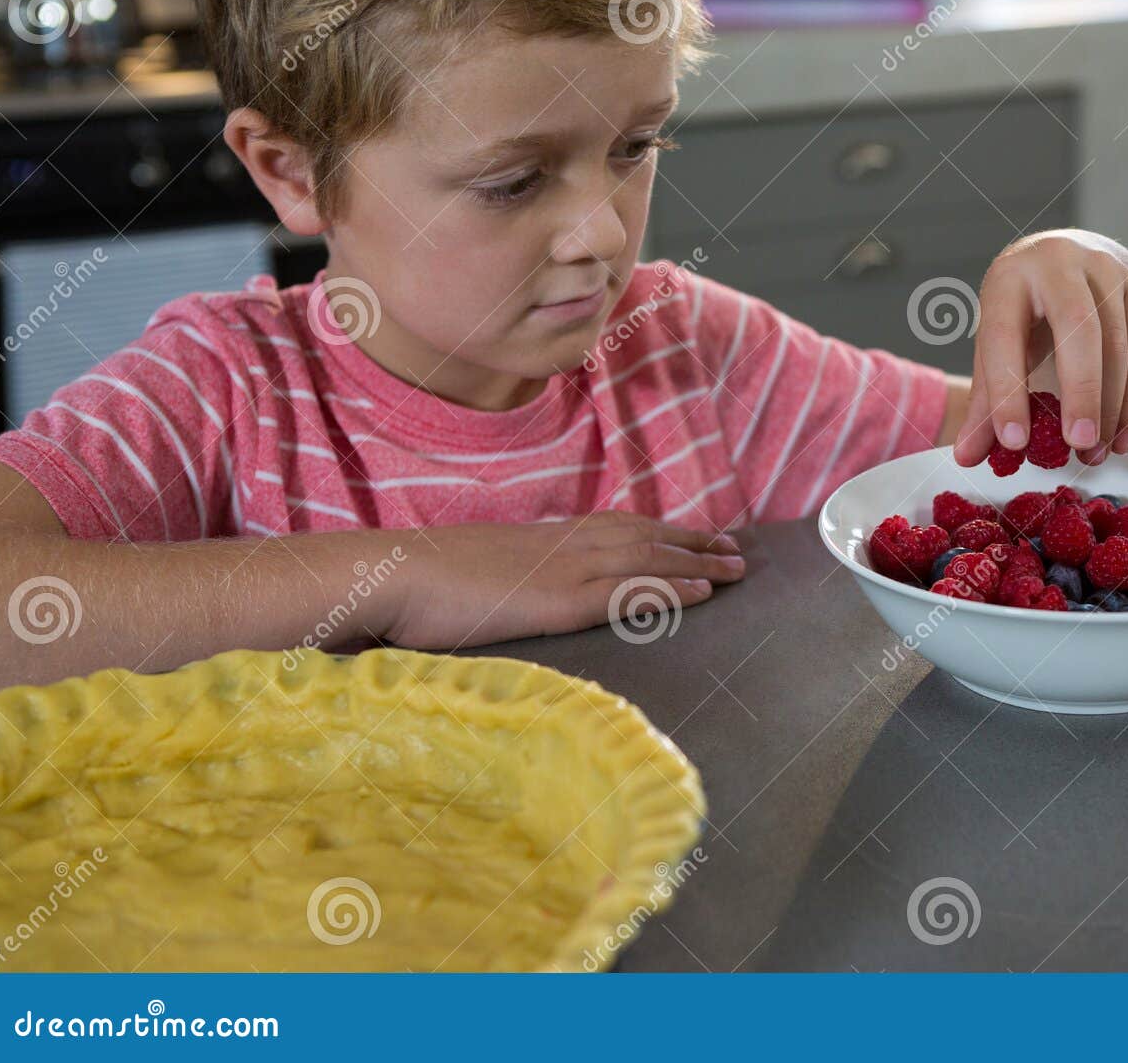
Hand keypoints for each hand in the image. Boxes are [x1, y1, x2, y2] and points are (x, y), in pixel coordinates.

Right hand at [383, 511, 745, 648]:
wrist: (388, 575)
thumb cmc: (416, 582)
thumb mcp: (473, 573)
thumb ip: (505, 578)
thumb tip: (515, 592)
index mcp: (543, 538)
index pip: (618, 526)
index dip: (662, 531)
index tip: (697, 534)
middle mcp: (562, 544)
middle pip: (645, 536)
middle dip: (696, 542)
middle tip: (739, 548)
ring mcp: (564, 570)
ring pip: (648, 558)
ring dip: (699, 562)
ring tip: (738, 567)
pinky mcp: (560, 601)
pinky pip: (630, 591)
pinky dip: (672, 588)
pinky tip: (702, 593)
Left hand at [952, 229, 1127, 468]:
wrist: (1062, 254)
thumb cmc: (1023, 308)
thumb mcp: (998, 343)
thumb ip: (986, 401)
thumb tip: (968, 457)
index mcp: (1009, 276)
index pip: (1004, 337)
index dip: (1007, 393)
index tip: (1014, 442)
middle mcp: (1059, 262)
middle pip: (1078, 329)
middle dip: (1081, 392)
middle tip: (1077, 445)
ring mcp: (1106, 268)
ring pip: (1117, 343)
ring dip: (1111, 406)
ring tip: (1095, 452)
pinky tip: (1120, 437)